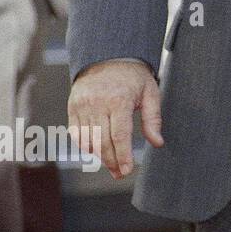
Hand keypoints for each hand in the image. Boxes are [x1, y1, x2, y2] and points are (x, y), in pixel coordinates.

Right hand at [67, 59, 162, 178]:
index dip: (123, 155)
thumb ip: (153, 118)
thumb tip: (157, 143)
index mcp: (119, 99)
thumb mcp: (151, 92)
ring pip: (88, 140)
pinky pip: (77, 133)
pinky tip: (97, 152)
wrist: (107, 57)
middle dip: (111, 161)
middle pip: (102, 141)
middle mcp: (97, 103)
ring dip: (99, 157)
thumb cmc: (133, 76)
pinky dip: (85, 146)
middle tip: (120, 174)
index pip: (119, 135)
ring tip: (112, 166)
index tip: (127, 170)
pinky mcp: (72, 107)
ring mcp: (82, 105)